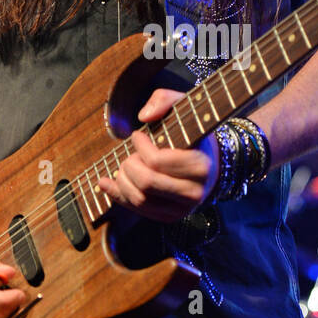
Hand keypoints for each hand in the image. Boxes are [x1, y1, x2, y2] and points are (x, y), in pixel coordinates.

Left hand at [97, 87, 219, 222]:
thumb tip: (143, 117)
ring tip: (123, 166)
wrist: (211, 163)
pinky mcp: (171, 217)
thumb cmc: (193, 133)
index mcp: (201, 166)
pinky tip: (106, 183)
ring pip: (140, 199)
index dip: (140, 146)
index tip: (137, 136)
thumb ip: (164, 99)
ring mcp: (183, 209)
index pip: (158, 161)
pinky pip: (139, 211)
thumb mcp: (184, 106)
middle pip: (146, 182)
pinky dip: (118, 196)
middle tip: (130, 154)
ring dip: (122, 181)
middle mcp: (194, 192)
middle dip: (129, 165)